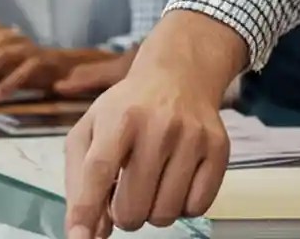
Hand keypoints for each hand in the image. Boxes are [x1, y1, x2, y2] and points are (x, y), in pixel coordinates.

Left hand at [64, 12, 244, 237]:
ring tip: (150, 185)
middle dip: (123, 214)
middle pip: (134, 205)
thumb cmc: (126, 109)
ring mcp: (192, 138)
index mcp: (118, 118)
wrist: (178, 76)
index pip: (98, 170)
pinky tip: (174, 182)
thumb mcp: (91, 129)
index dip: (86, 209)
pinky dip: (182, 206)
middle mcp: (158, 126)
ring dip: (152, 212)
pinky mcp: (219, 149)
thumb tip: (88, 231)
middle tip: (124, 196)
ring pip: (166, 213)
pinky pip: (197, 207)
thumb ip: (81, 180)